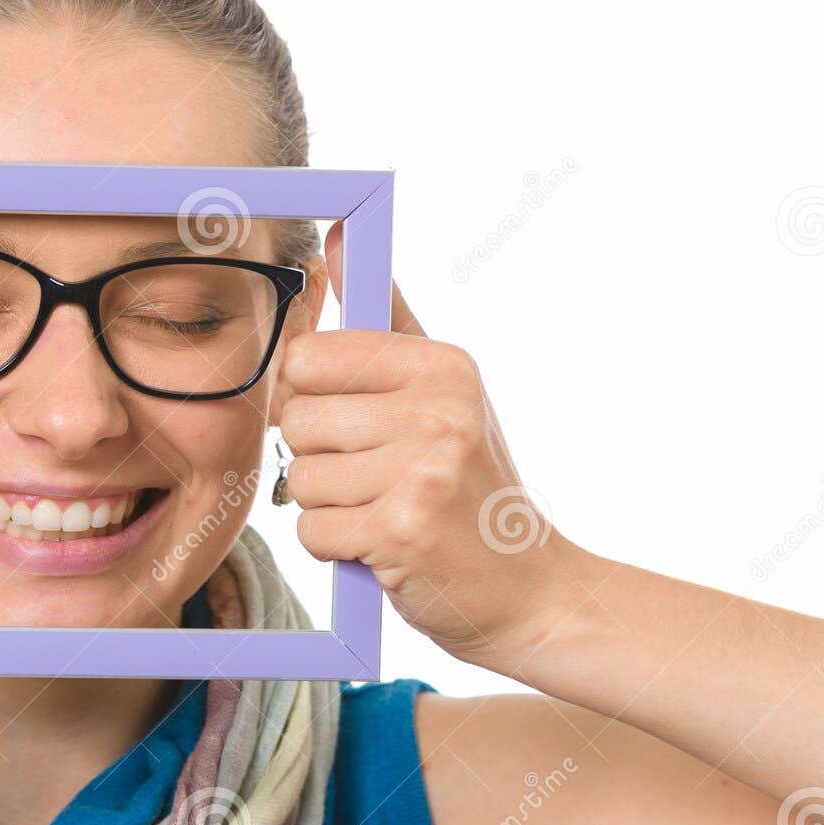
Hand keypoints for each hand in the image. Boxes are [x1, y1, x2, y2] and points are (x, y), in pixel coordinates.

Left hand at [279, 224, 573, 665]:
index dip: (311, 397)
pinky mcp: (402, 531)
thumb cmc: (469, 482)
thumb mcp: (443, 390)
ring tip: (384, 509)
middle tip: (375, 477)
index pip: (308, 358)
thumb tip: (337, 238)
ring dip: (329, 506)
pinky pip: (311, 529)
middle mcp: (438, 409)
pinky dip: (335, 547)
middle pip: (296, 419)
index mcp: (442, 365)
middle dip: (319, 457)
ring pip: (299, 478)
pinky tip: (382, 545)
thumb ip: (386, 319)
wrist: (527, 586)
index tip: (352, 422)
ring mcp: (423, 471)